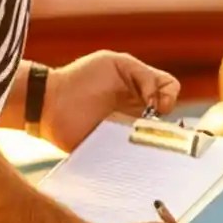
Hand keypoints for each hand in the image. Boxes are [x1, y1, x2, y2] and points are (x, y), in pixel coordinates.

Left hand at [41, 51, 180, 152]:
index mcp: (142, 92)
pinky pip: (138, 160)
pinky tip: (131, 147)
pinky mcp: (118, 153)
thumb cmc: (80, 79)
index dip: (169, 97)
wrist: (49, 104)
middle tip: (150, 120)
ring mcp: (130, 135)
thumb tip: (159, 104)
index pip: (171, 93)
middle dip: (168, 123)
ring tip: (138, 134)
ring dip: (156, 140)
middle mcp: (141, 114)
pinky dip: (142, 156)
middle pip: (172, 121)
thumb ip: (145, 76)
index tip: (155, 103)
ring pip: (160, 144)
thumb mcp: (116, 63)